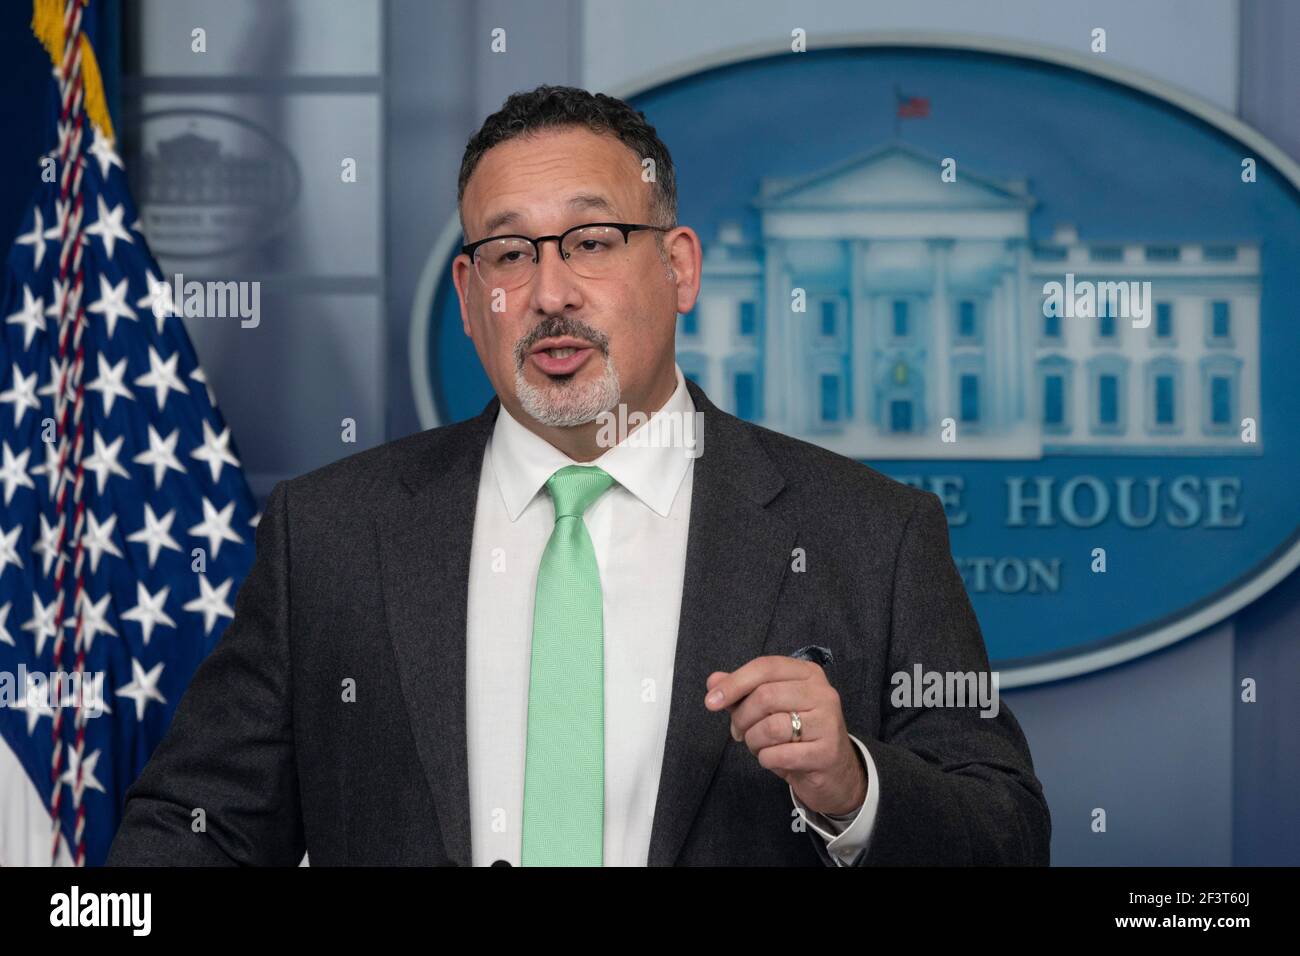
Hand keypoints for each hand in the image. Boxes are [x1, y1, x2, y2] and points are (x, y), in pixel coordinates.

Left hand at [705, 655, 866, 817]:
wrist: (834, 771)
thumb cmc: (798, 733)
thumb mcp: (770, 708)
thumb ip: (742, 692)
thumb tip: (713, 681)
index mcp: (807, 674)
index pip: (765, 667)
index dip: (734, 682)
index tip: (711, 702)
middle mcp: (822, 693)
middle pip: (765, 696)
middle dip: (742, 718)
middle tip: (739, 732)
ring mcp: (828, 722)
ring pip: (770, 727)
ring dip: (753, 741)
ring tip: (757, 746)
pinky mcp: (827, 752)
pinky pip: (779, 754)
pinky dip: (766, 759)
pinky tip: (772, 759)